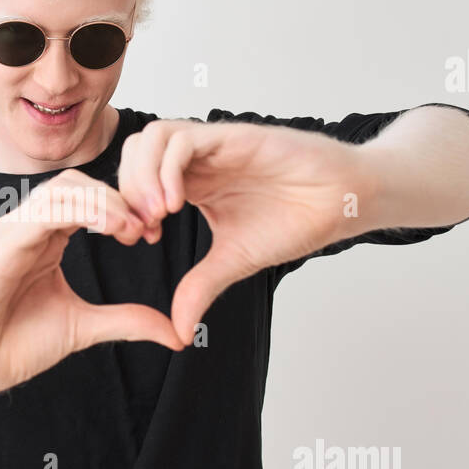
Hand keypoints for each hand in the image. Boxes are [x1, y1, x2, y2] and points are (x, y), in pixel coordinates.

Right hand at [0, 169, 184, 405]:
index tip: (153, 233)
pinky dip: (80, 212)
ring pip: (63, 190)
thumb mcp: (84, 327)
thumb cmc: (14, 345)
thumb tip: (175, 333)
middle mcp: (29, 228)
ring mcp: (13, 233)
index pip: (88, 198)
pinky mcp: (1, 247)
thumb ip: (127, 321)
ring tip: (132, 228)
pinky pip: (43, 214)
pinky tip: (109, 229)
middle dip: (119, 198)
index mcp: (46, 239)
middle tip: (148, 227)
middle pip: (78, 183)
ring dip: (104, 202)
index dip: (125, 208)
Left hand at [118, 120, 377, 344]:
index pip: (136, 177)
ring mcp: (213, 145)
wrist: (343, 200)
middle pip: (135, 152)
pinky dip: (167, 170)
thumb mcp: (235, 260)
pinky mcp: (233, 137)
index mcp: (192, 182)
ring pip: (152, 139)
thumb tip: (179, 331)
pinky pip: (182, 140)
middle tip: (141, 229)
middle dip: (125, 191)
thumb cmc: (296, 219)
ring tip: (156, 217)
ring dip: (142, 177)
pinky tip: (176, 205)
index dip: (125, 206)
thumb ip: (201, 287)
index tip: (137, 240)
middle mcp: (197, 160)